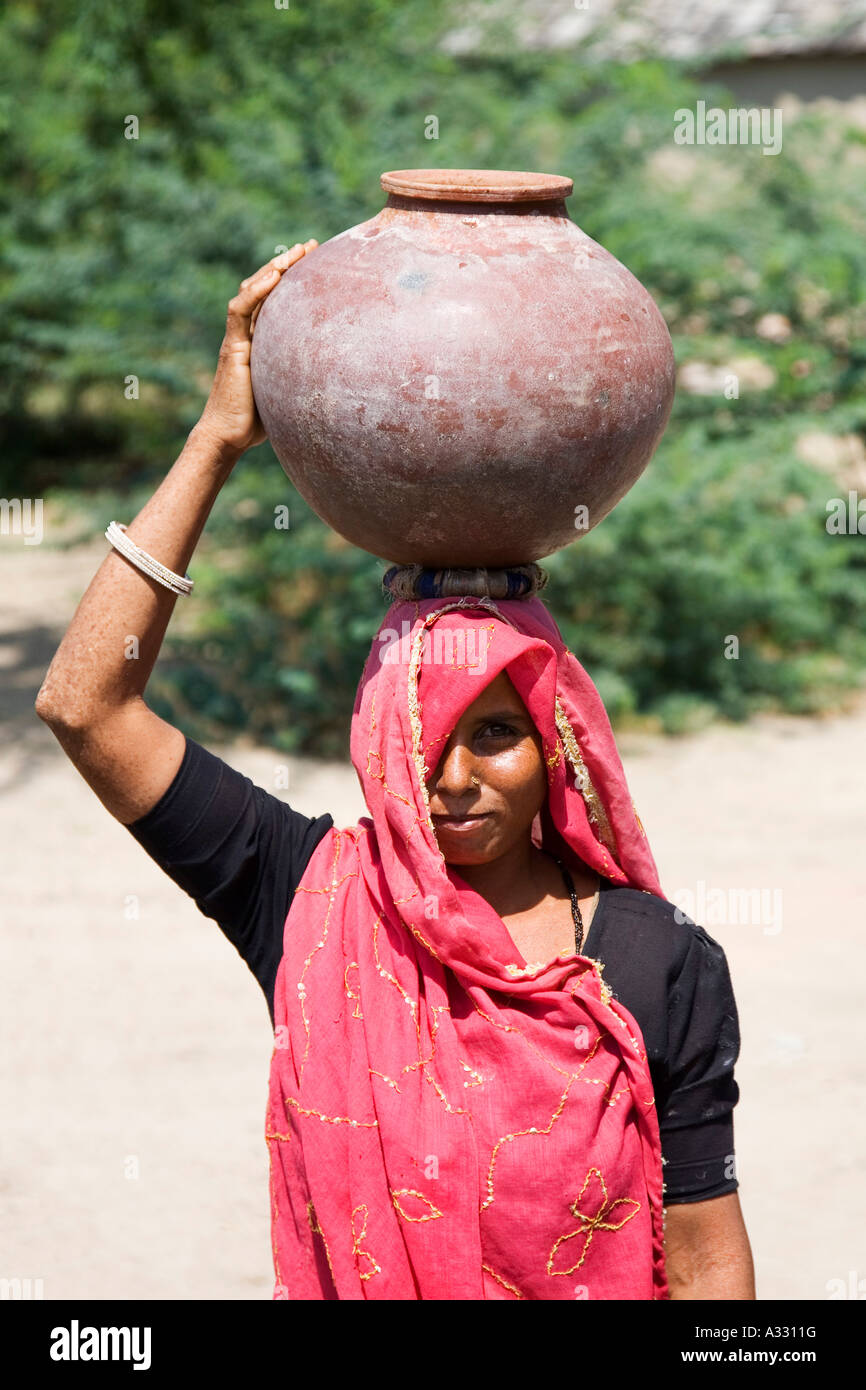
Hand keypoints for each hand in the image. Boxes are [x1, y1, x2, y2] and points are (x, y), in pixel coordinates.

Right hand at [196, 240, 317, 455]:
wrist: (229, 436)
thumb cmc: (258, 421)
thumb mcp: (288, 391)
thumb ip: (304, 377)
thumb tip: (342, 379)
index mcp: (260, 340)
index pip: (275, 299)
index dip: (293, 279)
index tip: (316, 262)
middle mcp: (247, 334)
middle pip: (264, 288)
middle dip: (286, 264)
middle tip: (310, 246)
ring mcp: (237, 339)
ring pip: (251, 292)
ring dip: (273, 269)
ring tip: (295, 252)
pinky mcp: (231, 348)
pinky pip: (239, 312)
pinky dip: (255, 291)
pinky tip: (273, 276)